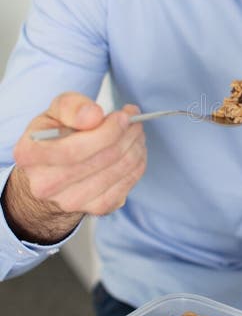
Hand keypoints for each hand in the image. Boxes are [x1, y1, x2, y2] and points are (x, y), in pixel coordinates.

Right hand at [4, 92, 146, 242]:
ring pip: (118, 170)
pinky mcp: (96, 208)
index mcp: (30, 155)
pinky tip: (135, 149)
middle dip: (126, 135)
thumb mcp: (55, 112)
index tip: (122, 116)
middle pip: (101, 159)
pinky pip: (127, 184)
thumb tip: (94, 115)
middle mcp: (46, 185)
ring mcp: (71, 202)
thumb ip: (71, 106)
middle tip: (135, 119)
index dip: (106, 132)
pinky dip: (137, 163)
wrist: (51, 173)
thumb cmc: (54, 136)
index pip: (74, 150)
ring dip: (135, 146)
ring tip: (135, 131)